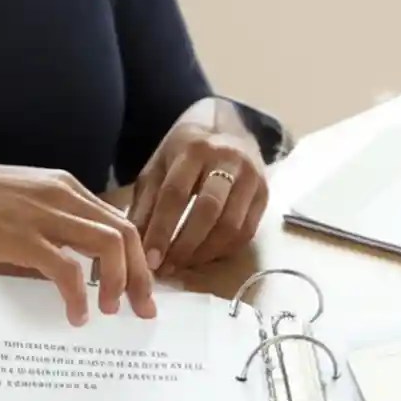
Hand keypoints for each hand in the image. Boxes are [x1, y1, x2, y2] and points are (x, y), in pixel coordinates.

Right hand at [0, 158, 154, 325]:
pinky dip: (79, 296)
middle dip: (139, 276)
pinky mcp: (23, 238)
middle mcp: (63, 196)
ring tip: (110, 310)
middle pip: (124, 234)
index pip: (119, 220)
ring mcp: (44, 215)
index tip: (141, 286)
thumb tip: (77, 259)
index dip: (136, 257)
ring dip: (116, 283)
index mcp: (66, 187)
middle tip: (142, 309)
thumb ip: (55, 221)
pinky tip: (76, 315)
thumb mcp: (24, 201)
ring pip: (107, 246)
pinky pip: (67, 269)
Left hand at [129, 100, 267, 273]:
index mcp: (194, 150)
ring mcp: (251, 178)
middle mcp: (228, 160)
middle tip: (166, 267)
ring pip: (230, 225)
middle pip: (208, 210)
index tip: (150, 258)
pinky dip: (223, 250)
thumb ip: (145, 203)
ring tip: (182, 265)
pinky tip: (203, 257)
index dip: (162, 229)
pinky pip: (245, 232)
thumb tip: (136, 244)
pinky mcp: (264, 195)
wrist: (228, 133)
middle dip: (184, 245)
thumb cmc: (185, 154)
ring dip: (204, 252)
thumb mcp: (158, 168)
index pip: (176, 194)